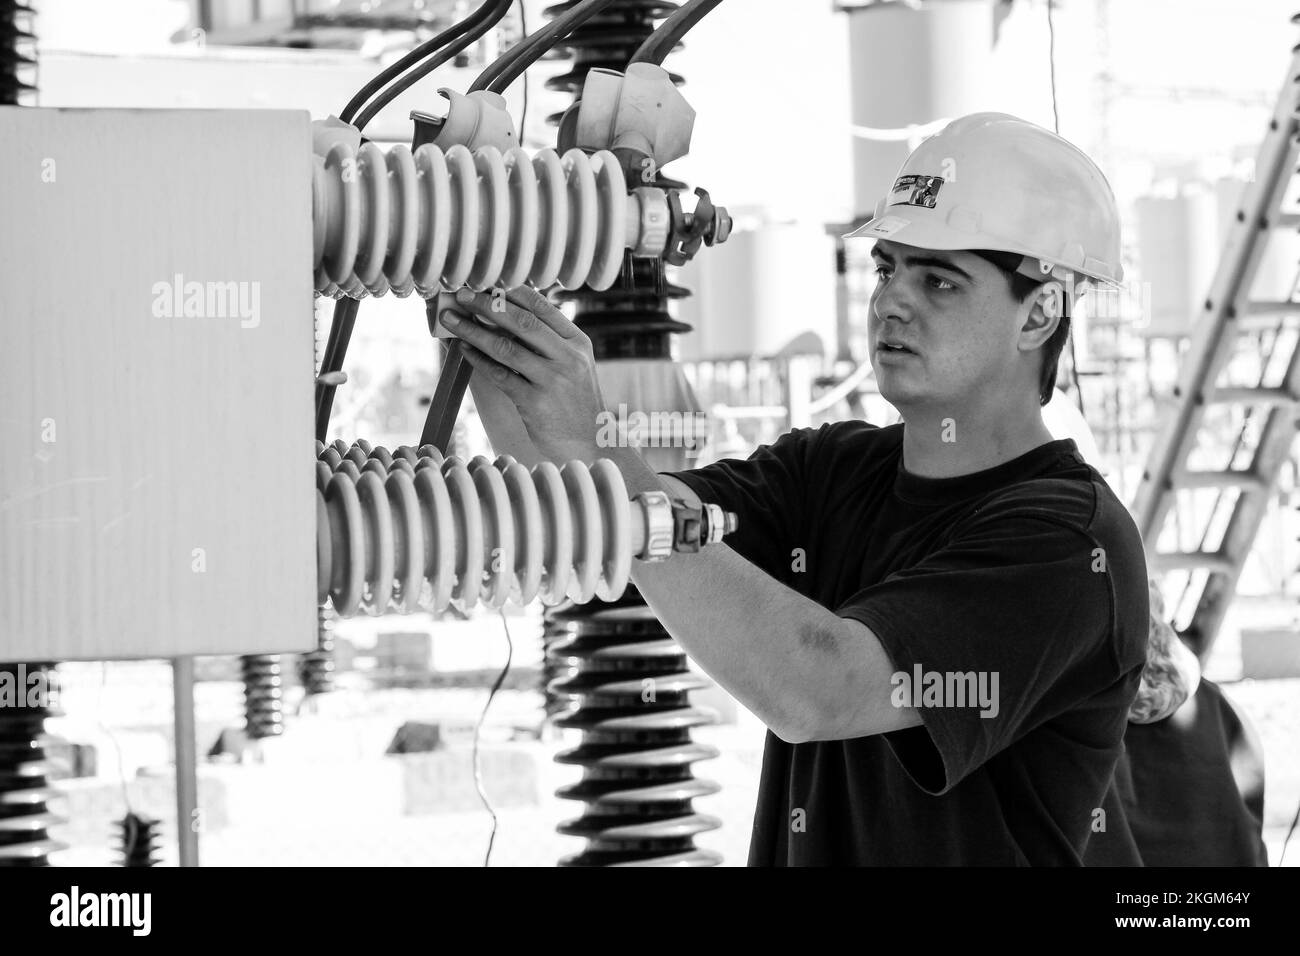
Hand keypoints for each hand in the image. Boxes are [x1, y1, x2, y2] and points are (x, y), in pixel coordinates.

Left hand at [438, 286, 605, 463]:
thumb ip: (550, 342)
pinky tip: (463, 350)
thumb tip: (505, 315)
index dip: (511, 292)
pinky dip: (478, 359)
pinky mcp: (535, 403)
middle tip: (463, 295)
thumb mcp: (575, 366)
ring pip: (505, 347)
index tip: (486, 284)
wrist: (590, 444)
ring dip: (473, 331)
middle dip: (487, 305)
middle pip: (522, 322)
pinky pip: (499, 374)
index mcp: (578, 343)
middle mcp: (567, 358)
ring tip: (452, 320)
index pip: (543, 306)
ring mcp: (552, 380)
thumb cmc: (575, 403)